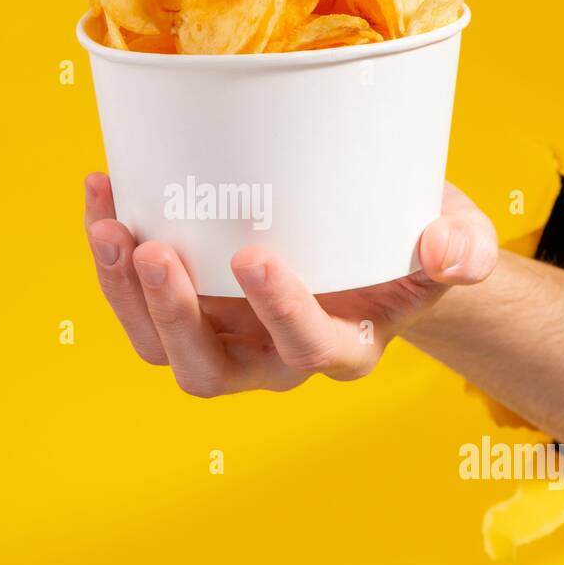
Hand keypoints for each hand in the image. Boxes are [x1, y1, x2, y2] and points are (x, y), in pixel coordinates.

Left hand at [83, 173, 497, 396]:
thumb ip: (460, 250)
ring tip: (109, 227)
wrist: (376, 237)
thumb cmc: (410, 238)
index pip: (307, 346)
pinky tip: (103, 195)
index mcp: (340, 346)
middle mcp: (272, 357)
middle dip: (175, 316)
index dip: (280, 312)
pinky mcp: (189, 304)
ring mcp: (223, 333)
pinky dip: (111, 254)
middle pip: (208, 369)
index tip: (255, 257)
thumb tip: (444, 252)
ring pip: (160, 344)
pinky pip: (136, 297)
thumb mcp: (455, 238)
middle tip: (155, 251)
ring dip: (125, 293)